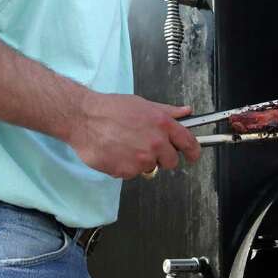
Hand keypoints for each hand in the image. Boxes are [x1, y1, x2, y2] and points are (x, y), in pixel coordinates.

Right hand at [68, 92, 202, 178]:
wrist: (84, 118)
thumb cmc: (110, 108)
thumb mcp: (142, 104)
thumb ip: (167, 111)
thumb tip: (185, 112)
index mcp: (162, 124)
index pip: (188, 142)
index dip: (194, 151)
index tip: (194, 156)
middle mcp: (155, 143)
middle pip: (171, 161)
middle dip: (163, 157)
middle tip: (147, 148)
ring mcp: (141, 159)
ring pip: (150, 167)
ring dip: (141, 161)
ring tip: (125, 145)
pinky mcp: (126, 171)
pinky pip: (132, 173)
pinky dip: (125, 166)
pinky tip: (115, 152)